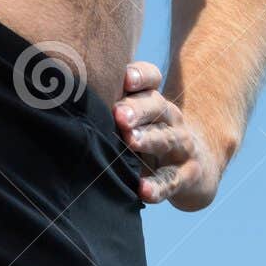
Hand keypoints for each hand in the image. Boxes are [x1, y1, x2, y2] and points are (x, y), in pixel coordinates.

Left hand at [112, 61, 223, 210]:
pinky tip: (143, 190)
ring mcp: (182, 146)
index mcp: (154, 100)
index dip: (140, 75)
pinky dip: (157, 186)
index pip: (151, 78)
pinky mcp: (187, 175)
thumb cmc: (153, 138)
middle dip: (136, 109)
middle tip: (118, 114)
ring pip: (166, 138)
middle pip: (156, 106)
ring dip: (148, 139)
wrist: (198, 168)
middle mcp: (170, 118)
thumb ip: (113, 108)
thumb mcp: (139, 121)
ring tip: (131, 141)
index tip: (124, 78)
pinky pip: (171, 180)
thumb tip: (67, 98)